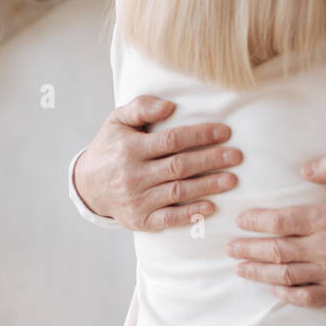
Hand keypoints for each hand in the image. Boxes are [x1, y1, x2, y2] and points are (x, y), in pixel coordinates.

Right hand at [72, 95, 241, 230]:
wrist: (87, 185)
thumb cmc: (111, 147)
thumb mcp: (117, 120)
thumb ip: (141, 107)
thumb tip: (169, 106)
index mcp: (130, 148)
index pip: (171, 140)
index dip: (199, 135)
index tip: (225, 131)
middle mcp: (133, 175)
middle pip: (179, 166)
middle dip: (211, 160)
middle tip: (237, 156)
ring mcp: (137, 200)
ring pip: (178, 192)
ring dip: (207, 186)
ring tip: (232, 180)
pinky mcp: (140, 220)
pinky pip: (168, 219)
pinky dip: (190, 214)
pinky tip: (210, 207)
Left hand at [225, 153, 325, 305]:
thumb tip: (302, 168)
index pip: (281, 222)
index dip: (256, 221)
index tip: (241, 220)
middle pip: (276, 251)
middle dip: (249, 250)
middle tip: (229, 248)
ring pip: (287, 276)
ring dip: (260, 273)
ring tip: (240, 268)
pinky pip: (309, 296)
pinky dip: (288, 294)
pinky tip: (274, 288)